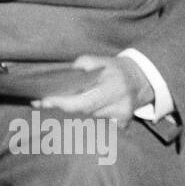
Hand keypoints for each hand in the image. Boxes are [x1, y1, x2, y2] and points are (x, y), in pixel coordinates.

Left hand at [34, 54, 153, 126]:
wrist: (142, 77)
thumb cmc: (114, 68)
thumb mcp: (98, 60)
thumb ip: (80, 65)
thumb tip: (60, 77)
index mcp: (111, 85)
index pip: (82, 101)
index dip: (61, 104)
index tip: (42, 102)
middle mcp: (118, 103)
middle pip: (84, 113)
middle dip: (64, 108)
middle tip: (45, 103)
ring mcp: (122, 115)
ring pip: (90, 118)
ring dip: (78, 112)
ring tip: (67, 103)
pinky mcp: (125, 123)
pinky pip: (101, 126)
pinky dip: (92, 119)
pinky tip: (90, 111)